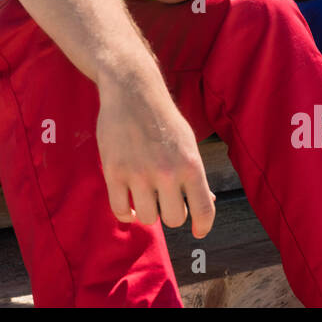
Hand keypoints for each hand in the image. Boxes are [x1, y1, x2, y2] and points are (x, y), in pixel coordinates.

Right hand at [96, 74, 215, 238]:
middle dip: (170, 213)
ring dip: (148, 211)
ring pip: (148, 218)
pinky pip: (121, 210)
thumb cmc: (163, 117)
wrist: (133, 90)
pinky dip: (127, 214)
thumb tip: (208, 203)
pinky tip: (130, 205)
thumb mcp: (188, 142)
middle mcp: (167, 172)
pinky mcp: (114, 171)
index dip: (202, 226)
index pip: (203, 210)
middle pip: (173, 219)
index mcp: (191, 164)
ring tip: (146, 198)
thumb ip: (195, 174)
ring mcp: (139, 173)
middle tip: (164, 200)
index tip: (197, 231)